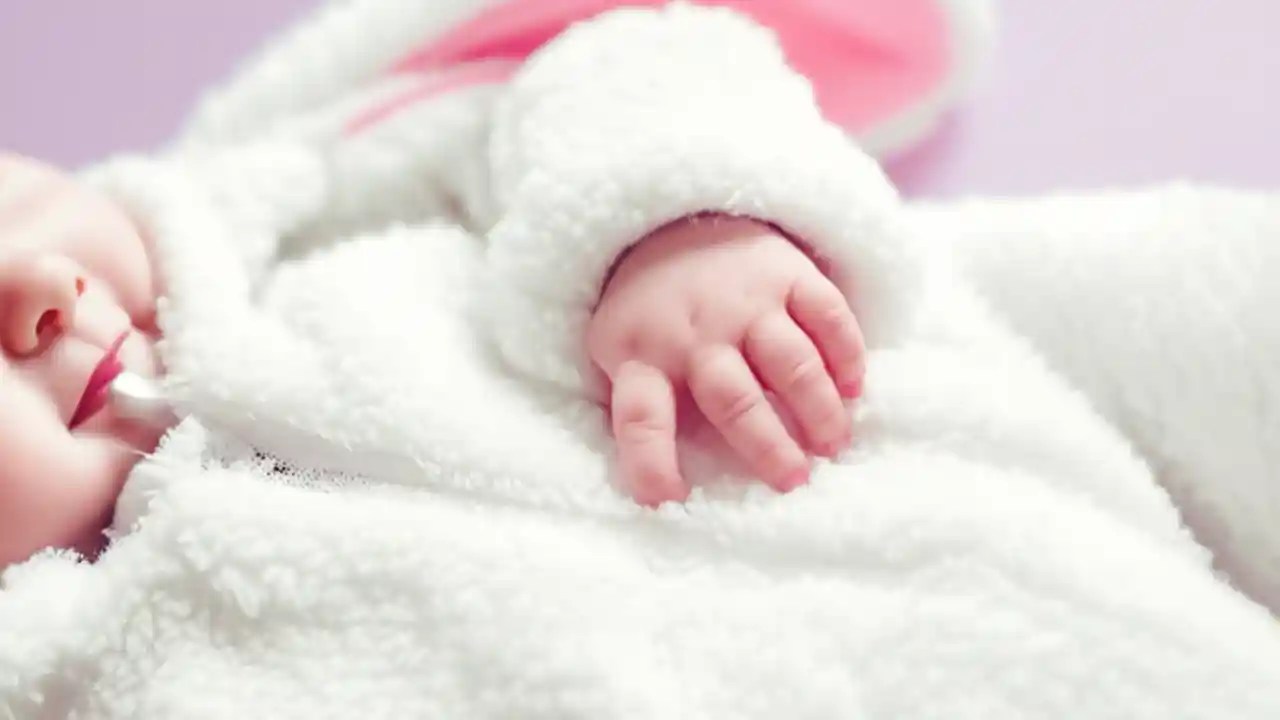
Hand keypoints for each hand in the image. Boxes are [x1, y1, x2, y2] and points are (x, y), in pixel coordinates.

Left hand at [588, 215, 864, 505]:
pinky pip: (827, 315)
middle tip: (795, 481)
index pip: (640, 417)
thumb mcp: (622, 353)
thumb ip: (644, 404)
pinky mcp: (787, 272)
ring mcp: (744, 300)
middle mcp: (694, 332)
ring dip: (818, 408)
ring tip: (833, 444)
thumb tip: (669, 489)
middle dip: (768, 446)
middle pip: (734, 399)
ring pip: (791, 362)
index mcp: (641, 357)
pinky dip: (847, 355)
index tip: (668, 502)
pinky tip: (854, 389)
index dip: (651, 461)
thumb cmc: (650, 314)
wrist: (672, 222)